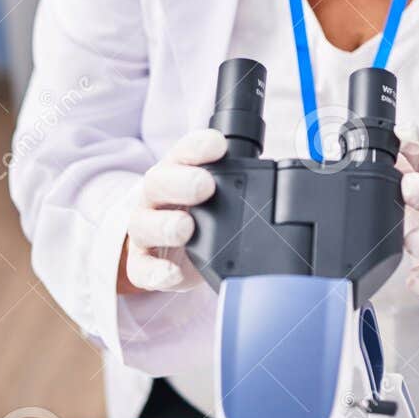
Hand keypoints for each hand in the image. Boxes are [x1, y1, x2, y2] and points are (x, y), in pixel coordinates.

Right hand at [121, 128, 226, 292]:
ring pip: (143, 225)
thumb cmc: (196, 209)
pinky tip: (173, 272)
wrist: (165, 244)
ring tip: (186, 228)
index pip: (183, 151)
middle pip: (158, 182)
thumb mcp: (217, 190)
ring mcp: (145, 229)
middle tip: (206, 186)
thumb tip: (277, 183)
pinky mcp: (142, 264)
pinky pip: (141, 269)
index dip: (198, 147)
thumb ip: (237, 182)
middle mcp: (155, 196)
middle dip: (182, 183)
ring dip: (165, 226)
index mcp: (176, 171)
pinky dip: (157, 272)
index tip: (219, 145)